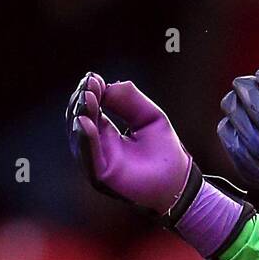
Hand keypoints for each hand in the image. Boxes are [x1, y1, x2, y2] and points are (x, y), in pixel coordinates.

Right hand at [67, 73, 192, 213]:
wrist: (178, 182)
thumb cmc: (165, 152)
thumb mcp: (150, 116)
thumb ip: (130, 99)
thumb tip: (109, 84)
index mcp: (107, 132)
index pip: (91, 109)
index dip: (91, 92)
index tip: (93, 78)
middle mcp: (98, 145)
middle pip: (80, 120)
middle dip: (82, 101)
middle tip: (89, 86)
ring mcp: (98, 160)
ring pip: (80, 136)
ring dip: (81, 115)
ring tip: (86, 98)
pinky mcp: (102, 175)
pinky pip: (89, 156)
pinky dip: (86, 138)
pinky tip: (86, 122)